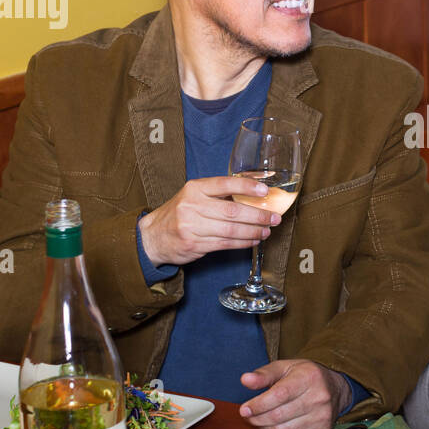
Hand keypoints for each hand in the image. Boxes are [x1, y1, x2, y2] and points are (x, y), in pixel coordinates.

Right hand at [138, 175, 279, 266]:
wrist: (153, 236)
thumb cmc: (180, 213)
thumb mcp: (194, 195)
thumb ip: (219, 193)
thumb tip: (255, 190)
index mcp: (194, 189)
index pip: (224, 184)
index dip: (246, 186)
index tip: (265, 190)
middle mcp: (192, 206)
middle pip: (232, 211)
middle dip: (258, 216)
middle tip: (274, 217)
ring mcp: (192, 226)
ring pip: (230, 230)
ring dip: (253, 232)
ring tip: (267, 231)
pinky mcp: (194, 244)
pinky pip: (224, 244)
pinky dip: (242, 243)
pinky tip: (253, 240)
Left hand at [238, 359, 351, 428]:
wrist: (336, 390)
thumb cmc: (305, 377)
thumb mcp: (286, 367)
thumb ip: (264, 374)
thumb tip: (245, 380)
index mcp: (310, 378)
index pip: (279, 395)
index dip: (258, 404)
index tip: (244, 409)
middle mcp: (319, 399)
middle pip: (278, 416)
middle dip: (257, 418)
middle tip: (249, 415)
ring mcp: (322, 419)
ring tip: (261, 420)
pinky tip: (278, 427)